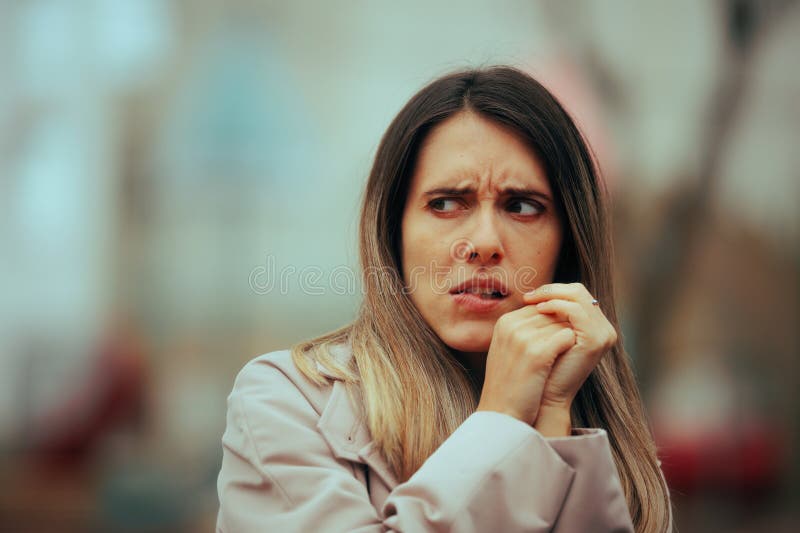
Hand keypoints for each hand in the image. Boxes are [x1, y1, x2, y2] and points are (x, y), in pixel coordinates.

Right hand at [476, 304, 575, 425]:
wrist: (502, 415)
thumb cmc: (509, 386)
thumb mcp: (508, 350)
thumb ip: (524, 330)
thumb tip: (552, 317)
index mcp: (505, 323)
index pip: (539, 306)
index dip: (554, 321)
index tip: (558, 339)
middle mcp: (513, 325)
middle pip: (552, 312)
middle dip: (563, 327)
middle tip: (564, 350)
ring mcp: (524, 338)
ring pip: (562, 323)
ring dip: (568, 338)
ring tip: (563, 358)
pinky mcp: (537, 353)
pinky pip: (567, 336)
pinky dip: (571, 347)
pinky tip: (565, 361)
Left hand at [522, 283, 617, 411]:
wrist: (544, 398)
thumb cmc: (541, 369)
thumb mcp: (546, 336)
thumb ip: (548, 315)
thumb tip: (532, 292)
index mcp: (594, 326)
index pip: (575, 295)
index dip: (551, 292)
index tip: (528, 296)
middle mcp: (603, 329)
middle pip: (578, 291)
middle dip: (551, 290)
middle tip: (528, 296)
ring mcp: (603, 334)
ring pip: (578, 296)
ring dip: (551, 295)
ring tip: (531, 302)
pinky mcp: (596, 339)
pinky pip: (576, 310)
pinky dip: (556, 305)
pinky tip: (539, 310)